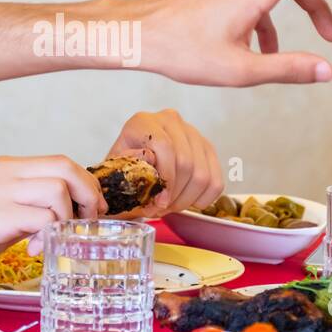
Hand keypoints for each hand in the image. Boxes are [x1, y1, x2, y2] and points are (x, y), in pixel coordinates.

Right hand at [0, 156, 105, 282]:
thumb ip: (24, 208)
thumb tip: (57, 219)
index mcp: (5, 168)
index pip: (60, 162)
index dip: (84, 184)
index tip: (91, 210)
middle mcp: (5, 173)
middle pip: (66, 168)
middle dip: (87, 195)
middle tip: (88, 223)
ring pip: (57, 190)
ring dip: (66, 219)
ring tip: (53, 241)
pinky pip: (41, 218)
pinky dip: (47, 236)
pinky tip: (32, 253)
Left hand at [105, 109, 222, 215]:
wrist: (134, 168)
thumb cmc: (123, 170)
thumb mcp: (116, 170)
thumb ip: (128, 169)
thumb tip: (149, 168)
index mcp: (143, 122)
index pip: (165, 147)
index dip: (165, 179)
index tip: (159, 203)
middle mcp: (170, 121)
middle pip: (186, 162)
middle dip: (175, 195)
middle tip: (161, 210)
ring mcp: (192, 134)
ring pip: (202, 174)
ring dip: (187, 199)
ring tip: (171, 207)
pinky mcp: (207, 149)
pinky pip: (216, 181)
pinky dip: (203, 199)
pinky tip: (187, 202)